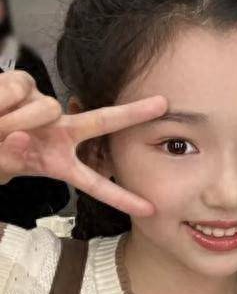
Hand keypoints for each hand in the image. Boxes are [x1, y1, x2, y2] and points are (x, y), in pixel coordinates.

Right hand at [0, 70, 166, 215]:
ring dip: (14, 120)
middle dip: (132, 113)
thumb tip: (22, 137)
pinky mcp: (24, 83)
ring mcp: (46, 108)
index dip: (121, 197)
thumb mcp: (4, 166)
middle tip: (163, 104)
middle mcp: (61, 132)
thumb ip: (12, 159)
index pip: (95, 182)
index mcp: (60, 162)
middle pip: (102, 120)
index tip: (150, 209)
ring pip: (45, 109)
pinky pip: (17, 92)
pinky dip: (0, 102)